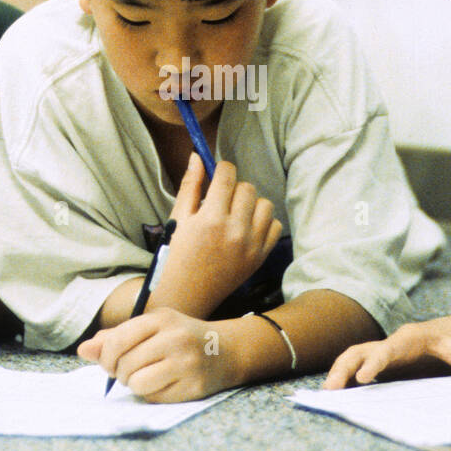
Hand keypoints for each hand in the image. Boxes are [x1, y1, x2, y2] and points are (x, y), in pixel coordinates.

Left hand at [78, 307, 236, 402]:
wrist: (226, 351)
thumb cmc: (179, 339)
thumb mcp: (151, 329)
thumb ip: (116, 338)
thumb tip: (84, 350)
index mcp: (161, 319)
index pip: (117, 340)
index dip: (106, 357)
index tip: (110, 363)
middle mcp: (175, 338)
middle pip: (124, 364)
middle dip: (120, 373)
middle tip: (131, 372)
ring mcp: (186, 363)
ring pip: (136, 384)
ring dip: (135, 386)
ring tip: (147, 378)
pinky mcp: (193, 386)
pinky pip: (154, 398)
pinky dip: (152, 395)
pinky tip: (165, 384)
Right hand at [159, 154, 282, 314]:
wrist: (186, 294)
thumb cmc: (176, 255)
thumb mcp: (178, 218)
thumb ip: (190, 185)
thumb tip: (198, 156)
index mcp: (211, 219)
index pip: (228, 175)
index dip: (222, 168)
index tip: (217, 173)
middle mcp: (235, 231)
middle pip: (247, 188)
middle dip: (234, 188)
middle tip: (221, 200)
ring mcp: (251, 246)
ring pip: (265, 204)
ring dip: (251, 204)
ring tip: (235, 214)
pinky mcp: (260, 257)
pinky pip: (274, 226)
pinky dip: (263, 223)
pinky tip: (246, 228)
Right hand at [323, 315, 450, 388]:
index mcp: (409, 338)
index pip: (388, 349)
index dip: (375, 362)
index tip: (364, 378)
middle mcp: (390, 344)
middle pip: (359, 352)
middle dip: (344, 369)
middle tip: (331, 390)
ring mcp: (383, 354)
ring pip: (353, 360)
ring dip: (339, 375)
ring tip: (327, 396)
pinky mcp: (382, 366)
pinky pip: (357, 371)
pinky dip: (345, 382)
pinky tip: (338, 399)